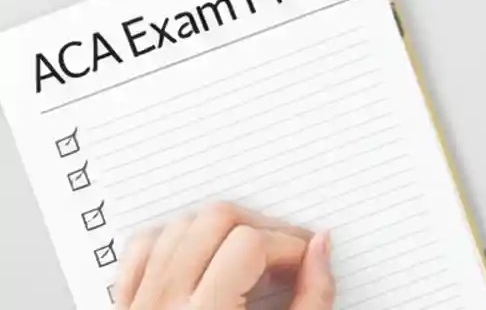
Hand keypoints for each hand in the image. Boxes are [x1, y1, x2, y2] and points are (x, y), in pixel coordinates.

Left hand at [114, 202, 334, 309]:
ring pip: (177, 227)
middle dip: (258, 229)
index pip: (250, 245)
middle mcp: (165, 305)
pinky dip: (172, 243)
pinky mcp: (126, 309)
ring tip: (246, 258)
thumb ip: (313, 299)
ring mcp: (139, 305)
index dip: (288, 245)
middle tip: (282, 254)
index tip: (304, 260)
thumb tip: (322, 248)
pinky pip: (140, 251)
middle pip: (214, 222)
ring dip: (219, 231)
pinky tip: (199, 257)